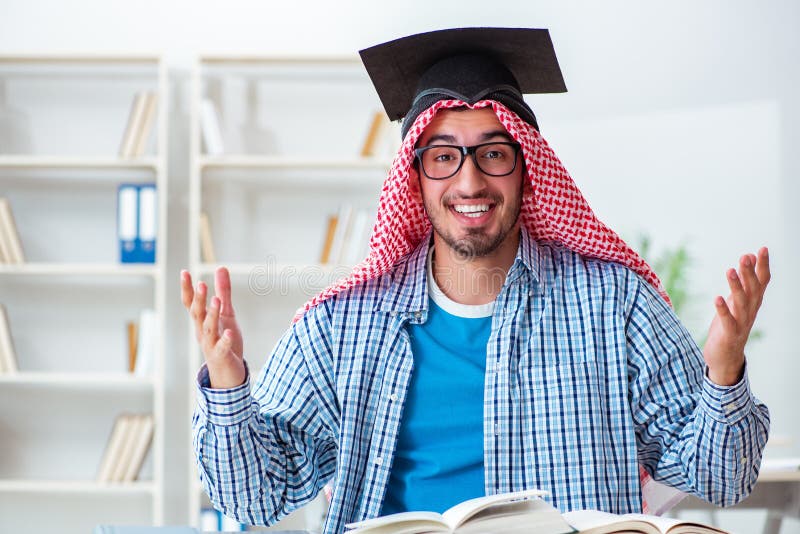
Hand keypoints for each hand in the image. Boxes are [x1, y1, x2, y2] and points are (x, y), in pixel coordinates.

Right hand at [181, 267, 245, 388]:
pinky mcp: (221, 356)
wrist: (227, 373)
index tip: (184, 272)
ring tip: (216, 300)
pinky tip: (229, 333)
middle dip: (199, 299)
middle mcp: (203, 332)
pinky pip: (222, 348)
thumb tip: (220, 267)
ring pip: (208, 328)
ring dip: (211, 315)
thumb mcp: (226, 313)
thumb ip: (223, 292)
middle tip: (201, 284)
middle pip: (197, 314)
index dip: (187, 289)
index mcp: (202, 321)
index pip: (191, 303)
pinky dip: (224, 340)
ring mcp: (210, 345)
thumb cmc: (224, 341)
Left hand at [703, 247, 769, 385]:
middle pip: (753, 290)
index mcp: (753, 302)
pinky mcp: (728, 334)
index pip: (762, 282)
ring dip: (736, 287)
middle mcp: (750, 311)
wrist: (726, 357)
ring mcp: (741, 323)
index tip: (763, 249)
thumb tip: (748, 256)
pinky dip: (723, 309)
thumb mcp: (737, 301)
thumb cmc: (730, 325)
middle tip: (744, 257)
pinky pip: (727, 320)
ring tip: (730, 271)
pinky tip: (717, 298)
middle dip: (749, 273)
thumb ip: (744, 282)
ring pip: (741, 303)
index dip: (763, 266)